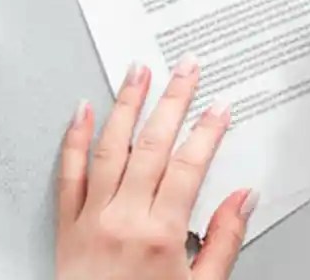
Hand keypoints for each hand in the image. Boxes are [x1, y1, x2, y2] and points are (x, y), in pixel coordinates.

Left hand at [56, 58, 257, 279]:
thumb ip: (223, 240)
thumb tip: (243, 198)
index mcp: (159, 234)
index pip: (188, 167)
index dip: (207, 132)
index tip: (219, 107)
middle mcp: (122, 219)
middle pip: (151, 145)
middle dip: (172, 100)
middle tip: (186, 67)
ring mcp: (90, 219)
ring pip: (109, 148)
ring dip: (126, 104)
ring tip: (138, 72)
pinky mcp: (66, 227)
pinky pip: (68, 173)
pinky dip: (75, 139)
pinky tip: (84, 110)